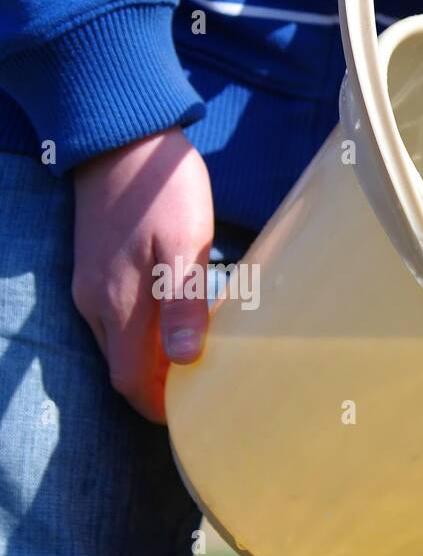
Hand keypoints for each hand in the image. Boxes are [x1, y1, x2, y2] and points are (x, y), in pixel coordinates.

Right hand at [72, 127, 213, 422]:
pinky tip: (173, 323)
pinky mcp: (92, 269)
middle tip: (201, 392)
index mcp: (120, 304)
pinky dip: (140, 335)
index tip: (191, 416)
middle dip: (156, 390)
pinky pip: (113, 320)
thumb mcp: (185, 244)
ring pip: (116, 346)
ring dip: (148, 362)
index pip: (131, 382)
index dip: (158, 408)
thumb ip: (183, 304)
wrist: (121, 139)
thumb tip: (183, 360)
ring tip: (195, 360)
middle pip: (121, 370)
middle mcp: (96, 303)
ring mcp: (89, 286)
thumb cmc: (161, 191)